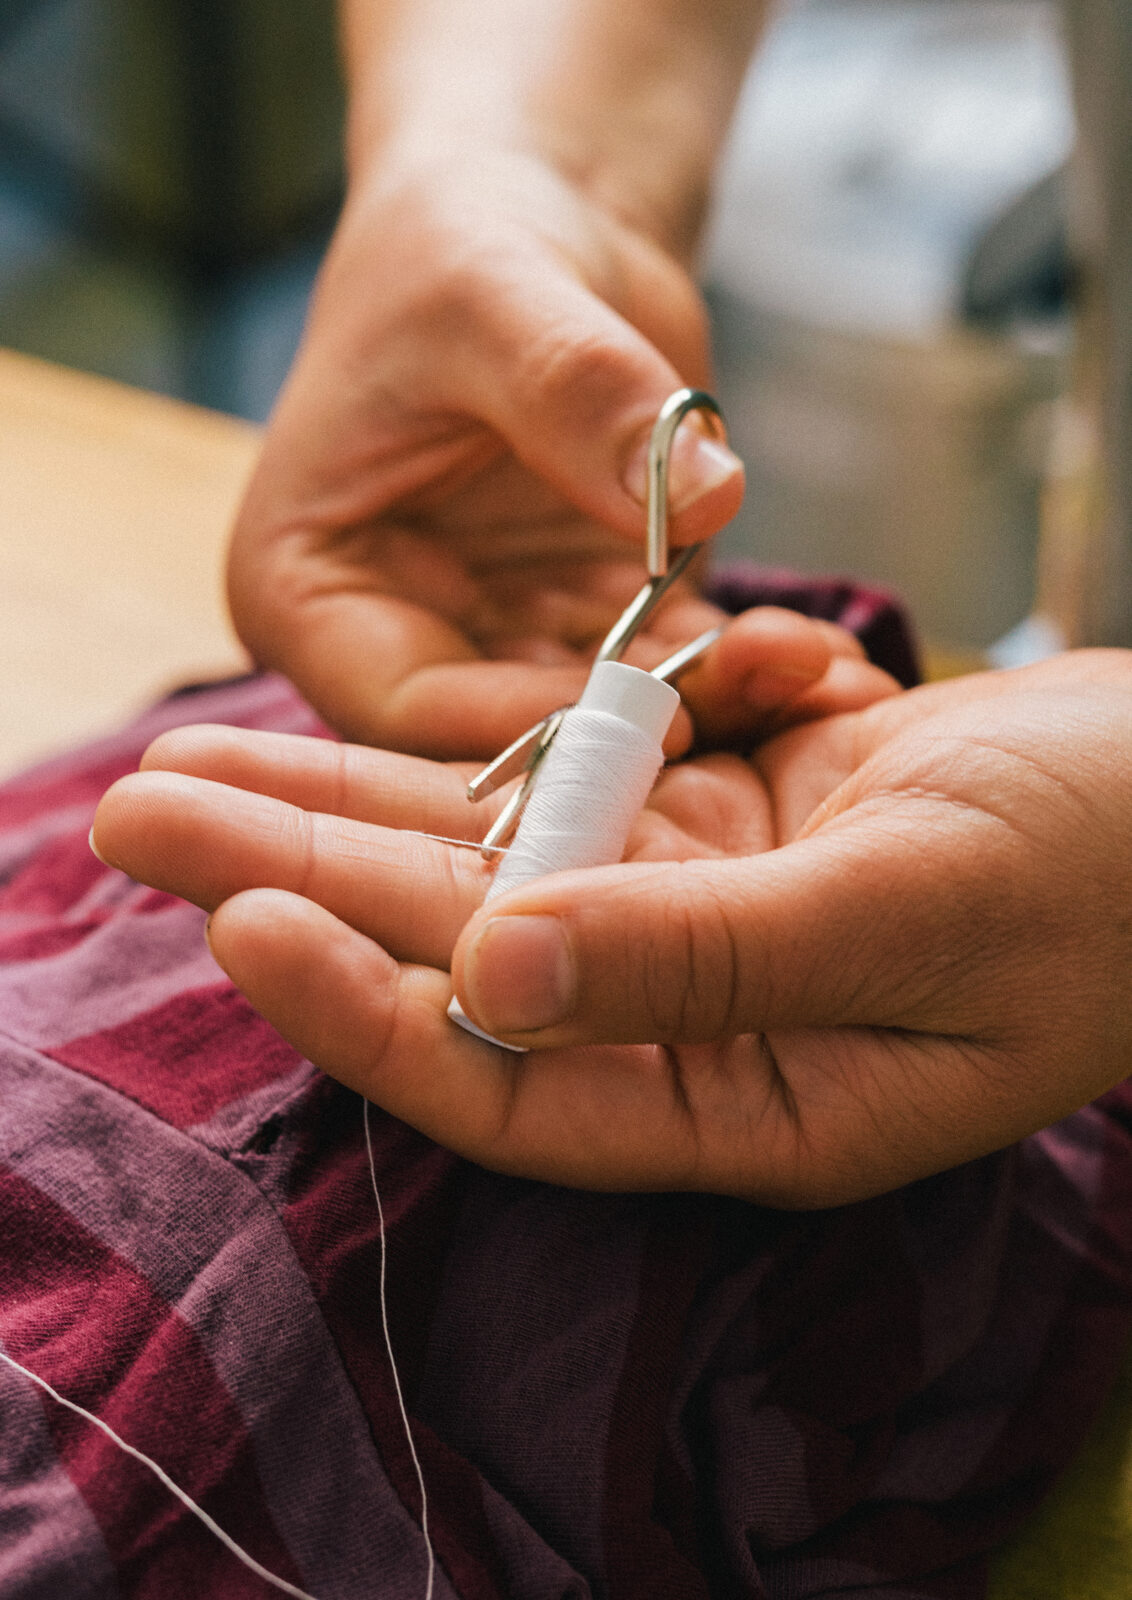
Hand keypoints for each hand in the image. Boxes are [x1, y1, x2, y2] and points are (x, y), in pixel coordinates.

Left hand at [91, 619, 899, 1204]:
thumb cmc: (1109, 868)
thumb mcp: (912, 910)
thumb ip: (703, 956)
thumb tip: (492, 975)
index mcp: (745, 1095)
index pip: (509, 1077)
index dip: (366, 1006)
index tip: (238, 917)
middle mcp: (698, 1012)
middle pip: (460, 950)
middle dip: (297, 875)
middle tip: (140, 810)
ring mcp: (703, 902)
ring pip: (492, 846)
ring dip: (354, 793)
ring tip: (201, 751)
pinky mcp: (725, 808)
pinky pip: (596, 761)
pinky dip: (552, 712)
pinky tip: (470, 690)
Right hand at [228, 148, 745, 760]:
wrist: (536, 217)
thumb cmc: (460, 244)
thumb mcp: (495, 296)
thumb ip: (580, 395)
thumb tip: (703, 496)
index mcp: (309, 587)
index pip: (400, 700)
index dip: (512, 724)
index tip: (629, 714)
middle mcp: (400, 636)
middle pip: (504, 732)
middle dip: (624, 729)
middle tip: (740, 699)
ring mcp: (501, 637)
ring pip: (599, 716)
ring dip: (701, 699)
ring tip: (799, 661)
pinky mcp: (592, 619)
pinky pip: (663, 666)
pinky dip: (732, 662)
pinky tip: (809, 650)